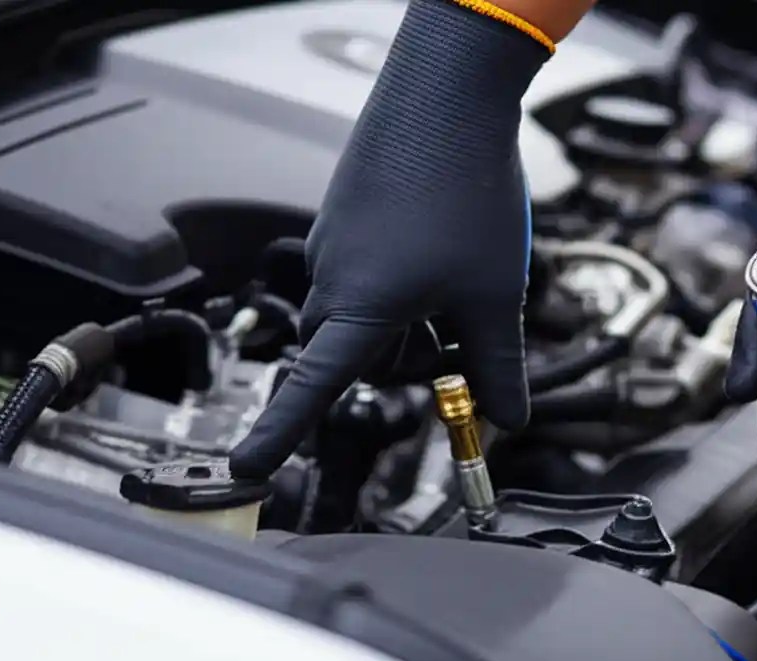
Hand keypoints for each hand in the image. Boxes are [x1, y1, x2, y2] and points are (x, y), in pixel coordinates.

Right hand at [230, 0, 549, 479]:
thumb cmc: (466, 192)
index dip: (279, 435)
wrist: (447, 94)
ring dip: (407, 318)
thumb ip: (499, 366)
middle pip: (351, 355)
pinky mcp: (346, 215)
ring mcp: (335, 242)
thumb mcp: (494, 294)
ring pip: (363, 310)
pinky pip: (365, 268)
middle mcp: (333, 278)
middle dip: (401, 362)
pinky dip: (402, 279)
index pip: (313, 389)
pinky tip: (445, 243)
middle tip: (458, 343)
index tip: (248, 470)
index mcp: (361, 309)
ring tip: (461, 278)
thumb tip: (508, 419)